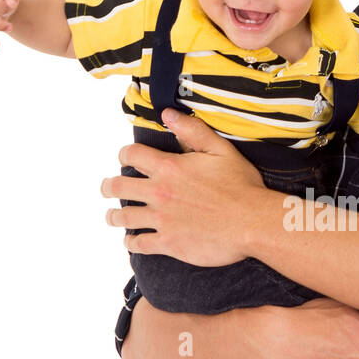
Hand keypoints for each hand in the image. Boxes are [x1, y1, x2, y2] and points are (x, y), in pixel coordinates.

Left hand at [101, 108, 267, 265]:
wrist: (252, 222)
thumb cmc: (241, 186)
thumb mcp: (220, 150)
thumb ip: (192, 131)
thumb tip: (167, 114)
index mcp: (169, 168)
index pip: (132, 155)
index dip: (124, 155)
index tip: (124, 159)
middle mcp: (159, 192)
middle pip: (118, 186)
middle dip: (108, 186)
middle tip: (106, 188)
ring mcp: (162, 219)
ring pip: (124, 216)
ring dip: (114, 216)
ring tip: (111, 216)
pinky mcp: (168, 243)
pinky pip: (139, 243)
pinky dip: (131, 243)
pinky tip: (131, 242)